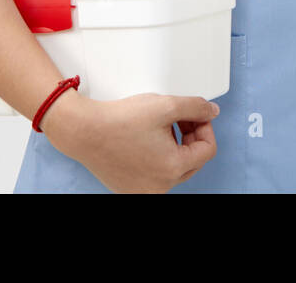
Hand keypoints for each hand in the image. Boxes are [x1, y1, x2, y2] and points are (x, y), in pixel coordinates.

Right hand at [42, 90, 218, 192]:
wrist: (83, 130)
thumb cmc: (119, 120)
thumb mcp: (166, 105)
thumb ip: (196, 107)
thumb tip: (212, 112)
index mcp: (173, 169)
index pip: (208, 149)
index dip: (204, 127)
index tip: (194, 114)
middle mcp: (160, 187)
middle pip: (193, 160)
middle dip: (191, 136)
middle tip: (179, 118)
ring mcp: (143, 190)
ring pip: (174, 167)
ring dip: (175, 146)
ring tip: (159, 126)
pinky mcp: (129, 188)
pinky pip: (155, 174)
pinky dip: (157, 156)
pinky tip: (145, 139)